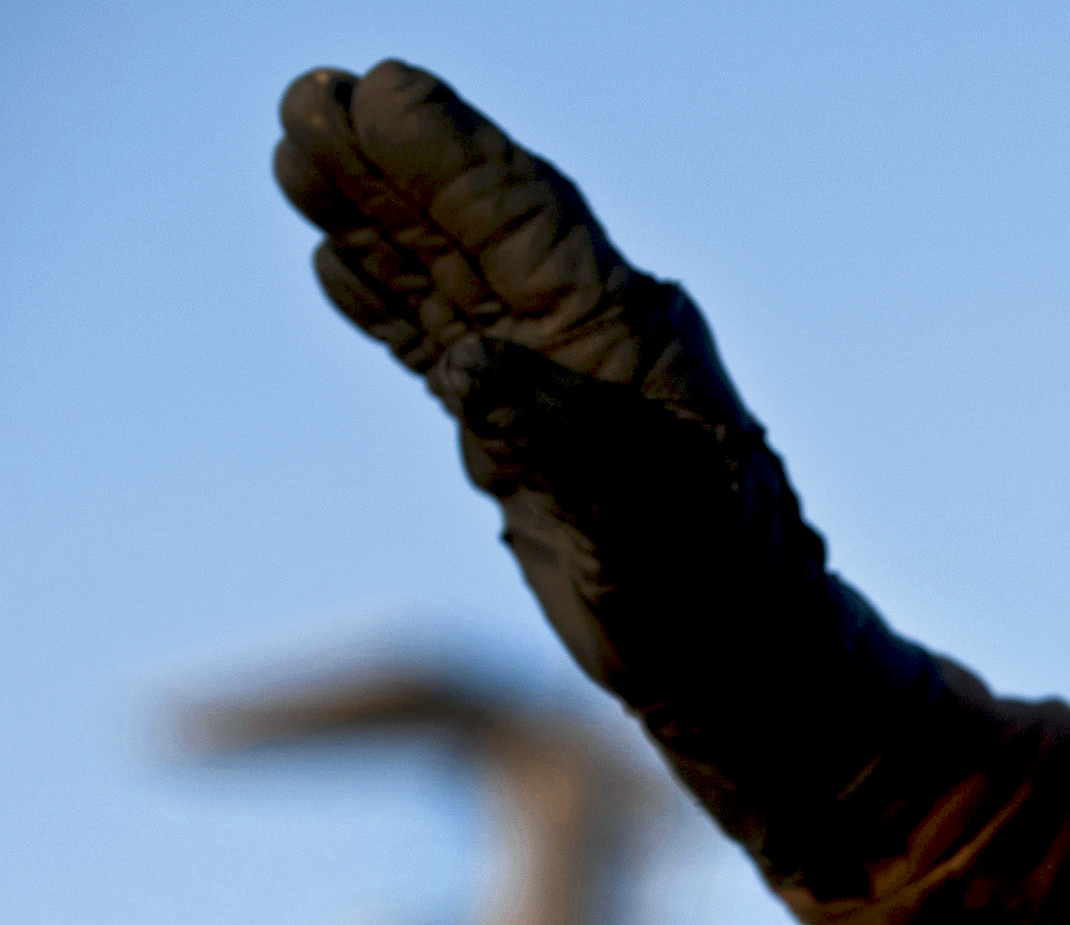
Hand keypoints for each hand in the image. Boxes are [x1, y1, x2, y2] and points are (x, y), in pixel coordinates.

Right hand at [271, 61, 824, 699]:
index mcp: (629, 337)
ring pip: (449, 280)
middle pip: (474, 228)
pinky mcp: (526, 437)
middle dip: (394, 164)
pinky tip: (337, 264)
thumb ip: (556, 436)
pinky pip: (443, 349)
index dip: (453, 155)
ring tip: (298, 152)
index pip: (527, 220)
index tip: (382, 93)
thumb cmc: (717, 595)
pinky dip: (391, 307)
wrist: (748, 664)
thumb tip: (468, 365)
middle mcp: (590, 342)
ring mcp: (556, 384)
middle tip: (310, 98)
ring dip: (374, 222)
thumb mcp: (644, 520)